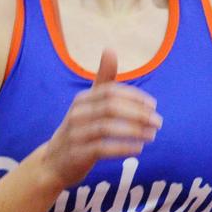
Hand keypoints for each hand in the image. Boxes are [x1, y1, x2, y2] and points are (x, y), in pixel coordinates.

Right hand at [41, 50, 161, 188]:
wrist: (54, 163)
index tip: (153, 105)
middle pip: (111, 107)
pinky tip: (138, 148)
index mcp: (82, 99)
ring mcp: (75, 134)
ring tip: (152, 135)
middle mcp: (77, 114)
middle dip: (138, 114)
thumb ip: (103, 80)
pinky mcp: (77, 154)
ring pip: (107, 128)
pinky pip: (102, 148)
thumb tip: (110, 49)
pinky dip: (122, 148)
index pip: (111, 91)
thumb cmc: (78, 130)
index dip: (134, 97)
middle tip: (158, 122)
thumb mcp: (88, 104)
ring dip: (134, 131)